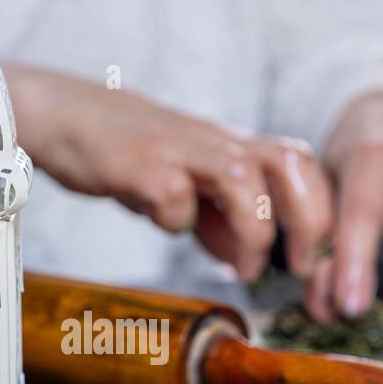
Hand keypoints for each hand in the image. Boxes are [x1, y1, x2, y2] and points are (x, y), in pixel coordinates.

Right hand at [5, 65, 332, 281]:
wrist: (64, 116)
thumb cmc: (128, 154)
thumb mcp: (183, 185)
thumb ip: (217, 220)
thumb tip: (246, 260)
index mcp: (230, 146)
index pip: (299, 163)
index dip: (318, 210)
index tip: (308, 259)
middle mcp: (213, 143)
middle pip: (289, 162)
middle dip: (306, 217)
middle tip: (295, 266)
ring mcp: (177, 149)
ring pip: (241, 176)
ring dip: (253, 227)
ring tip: (244, 266)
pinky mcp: (137, 164)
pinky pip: (172, 193)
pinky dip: (177, 219)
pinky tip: (163, 223)